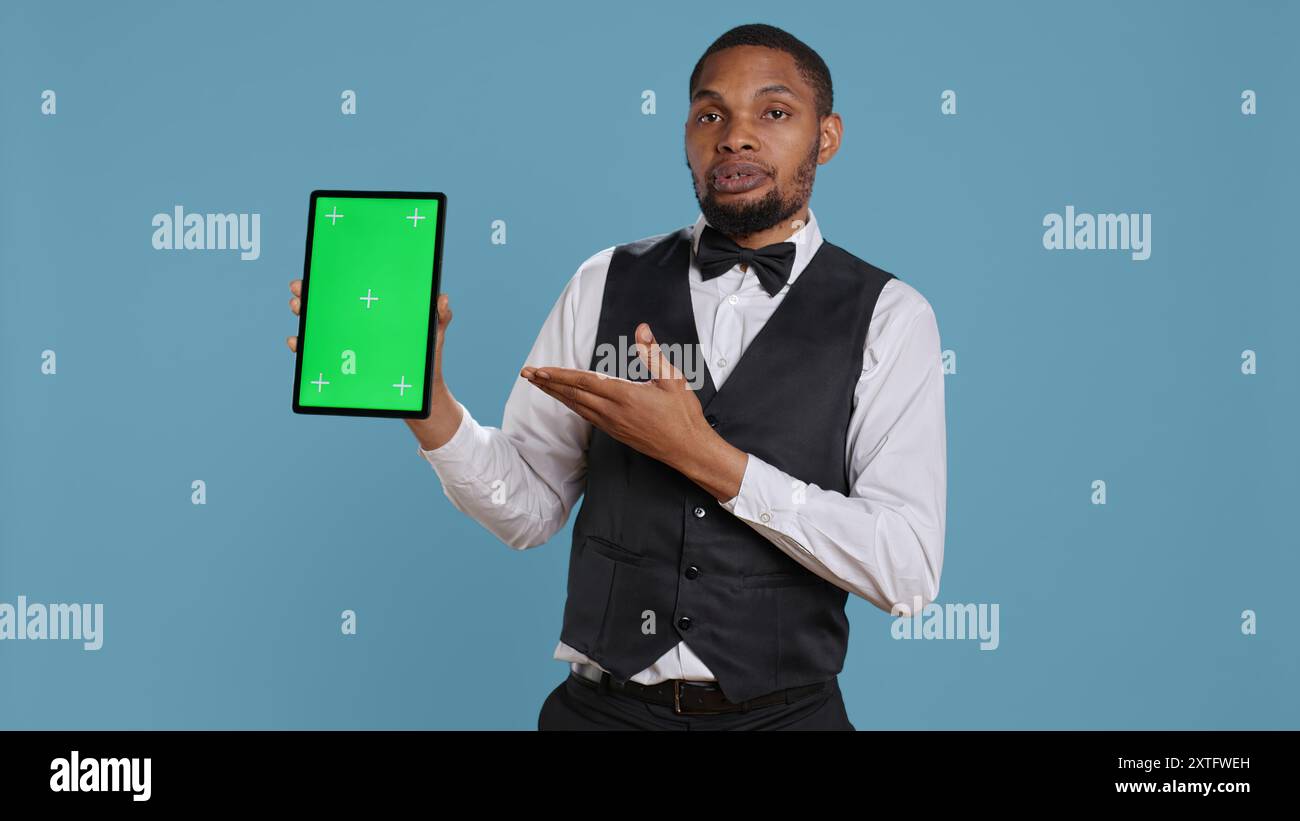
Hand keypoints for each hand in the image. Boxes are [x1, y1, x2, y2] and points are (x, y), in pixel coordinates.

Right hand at [286, 280, 461, 447]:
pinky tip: (298, 343)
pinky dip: (303, 348)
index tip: (317, 267)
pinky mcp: (343, 366)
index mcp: (375, 311)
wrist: (422, 391)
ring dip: (303, 315)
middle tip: (300, 289)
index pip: (349, 289)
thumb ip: (440, 315)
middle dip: (308, 293)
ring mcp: (348, 344)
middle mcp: (356, 324)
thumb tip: (441, 298)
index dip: (331, 277)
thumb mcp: (434, 332)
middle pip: (326, 304)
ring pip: (317, 326)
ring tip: (299, 309)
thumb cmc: (426, 356)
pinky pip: (317, 355)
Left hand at [521, 322, 746, 501]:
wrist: (688, 449)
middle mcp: (612, 412)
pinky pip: (586, 416)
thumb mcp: (672, 379)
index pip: (583, 382)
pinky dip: (571, 405)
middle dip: (548, 383)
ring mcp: (612, 424)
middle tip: (527, 374)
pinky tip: (566, 400)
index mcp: (624, 395)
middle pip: (572, 394)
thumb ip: (653, 354)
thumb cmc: (683, 414)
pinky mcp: (615, 432)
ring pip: (576, 406)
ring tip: (539, 384)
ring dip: (556, 394)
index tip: (540, 370)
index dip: (559, 375)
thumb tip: (642, 329)